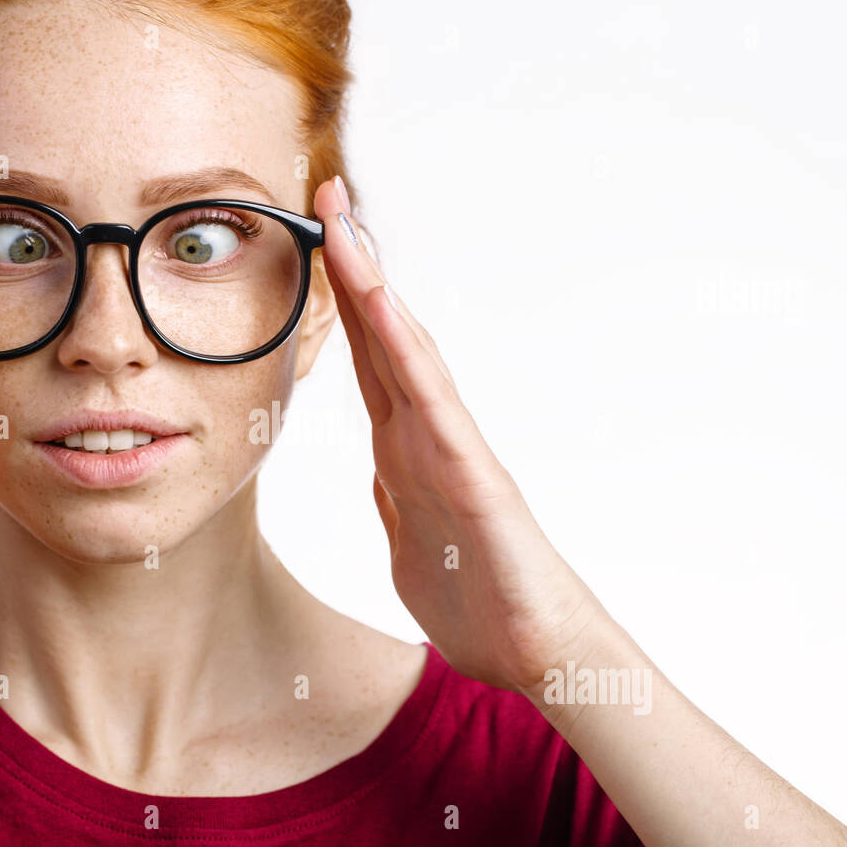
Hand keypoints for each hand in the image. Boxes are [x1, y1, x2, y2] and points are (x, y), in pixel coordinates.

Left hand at [312, 179, 610, 697]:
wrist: (537, 651)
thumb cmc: (479, 596)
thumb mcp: (412, 540)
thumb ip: (398, 496)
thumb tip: (382, 469)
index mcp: (405, 450)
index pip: (365, 360)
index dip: (335, 302)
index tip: (309, 242)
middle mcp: (428, 436)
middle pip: (381, 337)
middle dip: (352, 266)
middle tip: (326, 195)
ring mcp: (454, 451)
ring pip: (408, 356)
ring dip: (375, 290)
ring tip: (348, 227)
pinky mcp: (477, 482)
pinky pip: (435, 409)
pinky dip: (410, 358)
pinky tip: (385, 313)